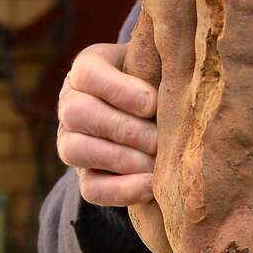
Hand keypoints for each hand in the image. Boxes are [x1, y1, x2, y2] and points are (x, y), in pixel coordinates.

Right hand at [56, 42, 157, 206]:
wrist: (156, 112)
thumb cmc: (159, 79)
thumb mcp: (156, 63)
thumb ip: (160, 63)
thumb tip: (181, 72)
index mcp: (88, 68)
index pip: (86, 73)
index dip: (118, 90)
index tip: (151, 103)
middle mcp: (71, 103)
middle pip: (76, 113)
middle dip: (123, 129)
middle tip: (158, 139)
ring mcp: (71, 141)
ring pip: (75, 150)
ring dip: (120, 159)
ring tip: (155, 162)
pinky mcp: (84, 175)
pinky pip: (91, 189)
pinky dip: (122, 190)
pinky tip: (152, 185)